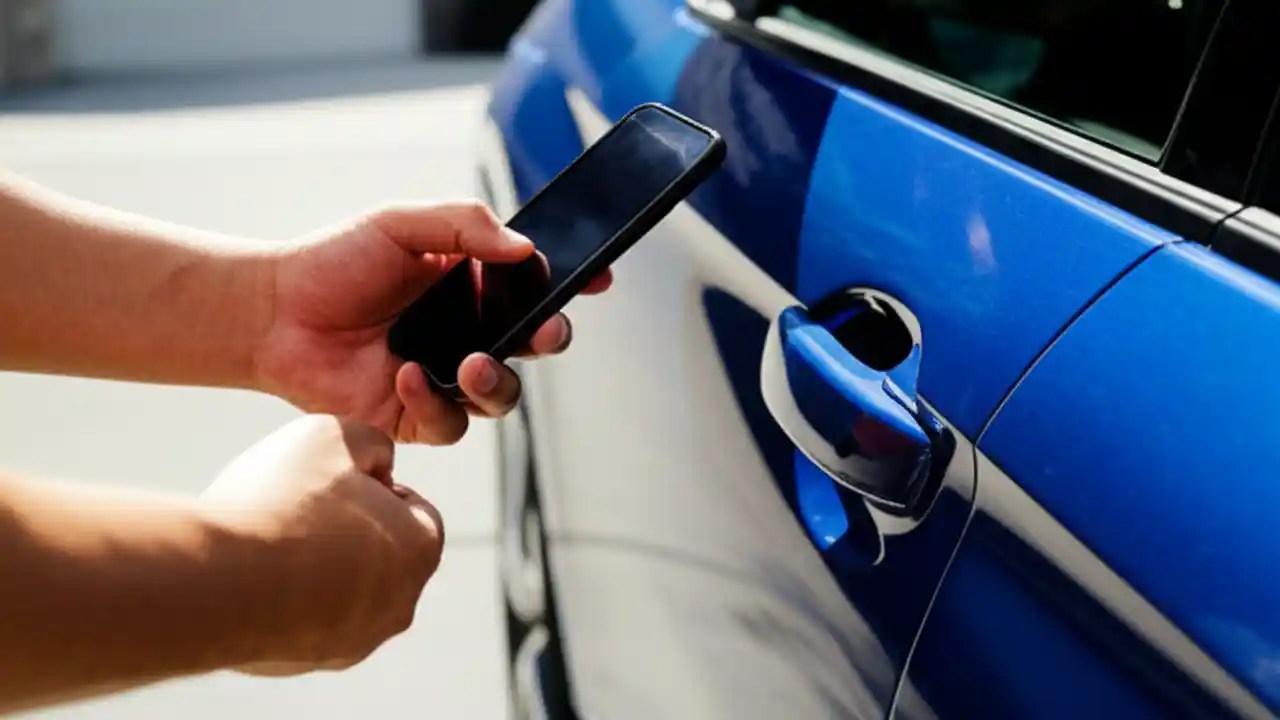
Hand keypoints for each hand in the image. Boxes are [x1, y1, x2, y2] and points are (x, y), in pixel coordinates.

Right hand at [200, 415, 440, 673]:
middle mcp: (398, 605)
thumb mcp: (335, 435)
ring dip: (315, 567)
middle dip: (347, 529)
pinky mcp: (304, 664)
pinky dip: (283, 600)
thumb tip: (377, 465)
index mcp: (420, 549)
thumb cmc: (283, 502)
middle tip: (298, 508)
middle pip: (380, 554)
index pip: (414, 509)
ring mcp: (353, 641)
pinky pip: (301, 622)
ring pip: (342, 592)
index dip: (374, 486)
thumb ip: (371, 444)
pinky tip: (251, 578)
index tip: (332, 481)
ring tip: (269, 541)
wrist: (215, 581)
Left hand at [254, 201, 611, 444]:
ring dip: (497, 380)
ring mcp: (447, 377)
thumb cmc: (334, 262)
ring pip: (502, 393)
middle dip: (551, 338)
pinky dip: (434, 401)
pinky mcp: (417, 416)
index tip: (599, 279)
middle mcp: (469, 332)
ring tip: (472, 363)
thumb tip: (524, 248)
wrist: (273, 314)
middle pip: (534, 344)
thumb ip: (465, 225)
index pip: (538, 286)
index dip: (573, 283)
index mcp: (475, 283)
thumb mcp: (400, 223)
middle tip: (547, 331)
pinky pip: (451, 422)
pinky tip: (405, 377)